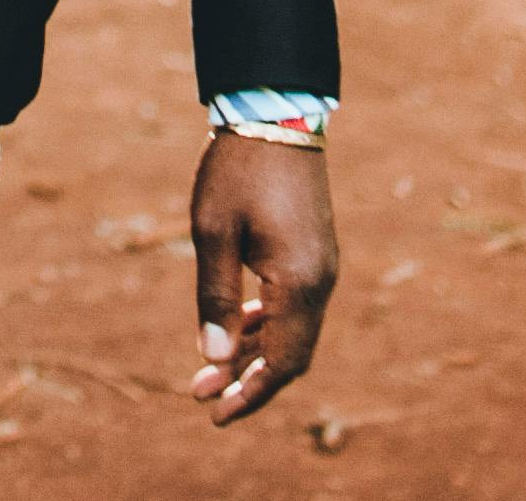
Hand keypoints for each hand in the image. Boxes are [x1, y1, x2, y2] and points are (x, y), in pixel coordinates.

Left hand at [185, 137, 336, 427]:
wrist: (275, 111)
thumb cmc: (237, 168)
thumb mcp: (213, 231)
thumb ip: (215, 298)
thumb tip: (213, 361)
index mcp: (298, 282)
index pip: (281, 362)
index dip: (249, 394)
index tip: (214, 414)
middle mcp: (320, 280)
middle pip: (291, 354)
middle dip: (248, 379)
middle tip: (202, 395)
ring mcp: (322, 265)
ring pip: (293, 330)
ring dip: (255, 352)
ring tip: (210, 367)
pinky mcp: (315, 250)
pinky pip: (296, 304)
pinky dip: (267, 323)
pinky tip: (237, 325)